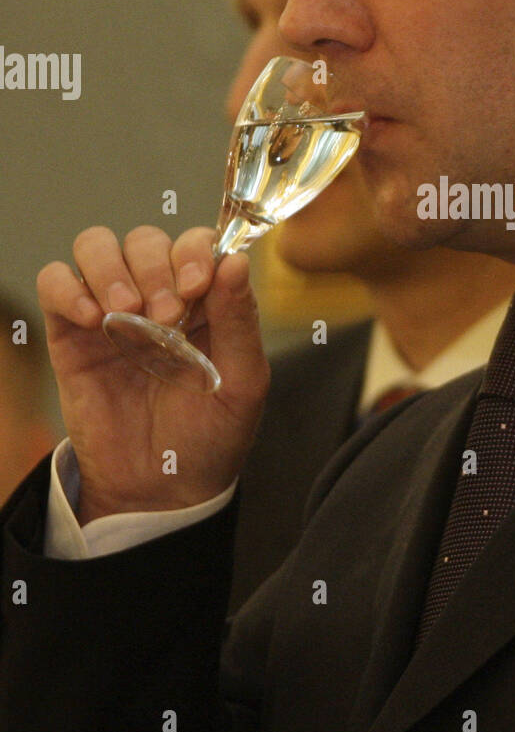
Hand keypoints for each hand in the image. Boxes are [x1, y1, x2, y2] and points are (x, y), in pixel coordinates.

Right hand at [37, 225, 270, 521]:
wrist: (161, 492)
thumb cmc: (209, 437)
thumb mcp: (242, 382)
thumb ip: (239, 319)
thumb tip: (235, 260)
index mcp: (206, 302)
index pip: (196, 243)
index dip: (195, 251)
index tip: (198, 286)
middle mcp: (158, 296)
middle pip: (146, 240)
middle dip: (156, 267)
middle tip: (166, 316)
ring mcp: (113, 312)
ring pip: (97, 246)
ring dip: (111, 267)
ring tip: (126, 312)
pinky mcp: (72, 335)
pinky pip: (55, 282)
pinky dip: (68, 287)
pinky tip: (93, 318)